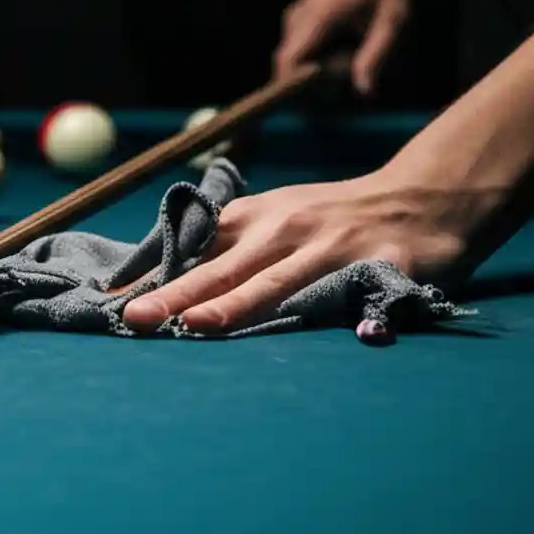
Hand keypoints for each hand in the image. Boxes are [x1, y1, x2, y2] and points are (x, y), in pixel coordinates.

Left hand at [120, 168, 497, 334]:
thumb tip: (146, 283)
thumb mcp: (268, 219)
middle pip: (223, 268)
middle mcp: (285, 230)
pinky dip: (356, 316)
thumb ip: (219, 249)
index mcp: (253, 220)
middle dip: (176, 294)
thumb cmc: (327, 218)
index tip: (110, 300)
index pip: (192, 249)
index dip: (153, 275)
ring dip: (236, 304)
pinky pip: (363, 295)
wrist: (423, 197)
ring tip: (198, 323)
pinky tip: (348, 337)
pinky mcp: (383, 266)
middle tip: (133, 318)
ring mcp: (332, 248)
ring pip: (277, 282)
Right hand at [274, 0, 408, 95]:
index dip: (290, 87)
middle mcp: (297, 19)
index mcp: (319, 17)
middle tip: (352, 68)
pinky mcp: (295, 22)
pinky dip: (318, 59)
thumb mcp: (392, 20)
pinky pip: (299, 52)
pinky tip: (342, 47)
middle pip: (291, 66)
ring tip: (351, 53)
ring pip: (294, 61)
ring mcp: (293, 19)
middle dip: (315, 80)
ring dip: (319, 69)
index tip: (312, 101)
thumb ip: (375, 55)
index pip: (287, 60)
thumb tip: (364, 92)